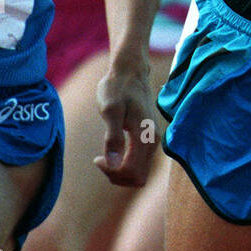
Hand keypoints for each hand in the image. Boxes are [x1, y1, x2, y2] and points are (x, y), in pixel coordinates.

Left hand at [95, 65, 160, 187]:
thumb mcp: (110, 110)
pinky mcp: (149, 139)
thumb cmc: (117, 88)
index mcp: (145, 136)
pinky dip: (125, 165)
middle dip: (117, 176)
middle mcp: (153, 141)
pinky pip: (139, 164)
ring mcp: (153, 141)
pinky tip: (113, 152)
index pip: (132, 172)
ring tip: (104, 156)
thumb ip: (113, 137)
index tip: (97, 158)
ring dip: (120, 172)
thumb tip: (113, 164)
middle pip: (138, 178)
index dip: (112, 172)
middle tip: (100, 159)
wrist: (130, 72)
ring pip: (140, 173)